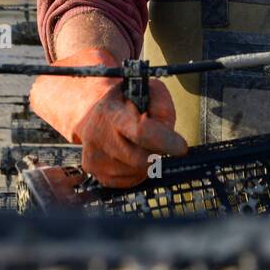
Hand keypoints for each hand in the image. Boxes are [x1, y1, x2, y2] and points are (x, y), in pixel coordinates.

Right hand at [28, 47, 187, 187]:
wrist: (88, 109)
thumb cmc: (125, 99)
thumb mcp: (146, 89)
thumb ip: (162, 105)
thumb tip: (168, 131)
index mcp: (112, 113)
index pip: (141, 132)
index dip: (164, 141)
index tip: (181, 147)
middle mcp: (99, 137)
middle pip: (143, 159)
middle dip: (155, 150)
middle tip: (152, 135)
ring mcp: (94, 158)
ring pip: (139, 171)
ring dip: (145, 160)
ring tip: (134, 141)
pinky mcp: (94, 172)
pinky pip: (130, 180)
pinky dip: (135, 169)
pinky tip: (126, 152)